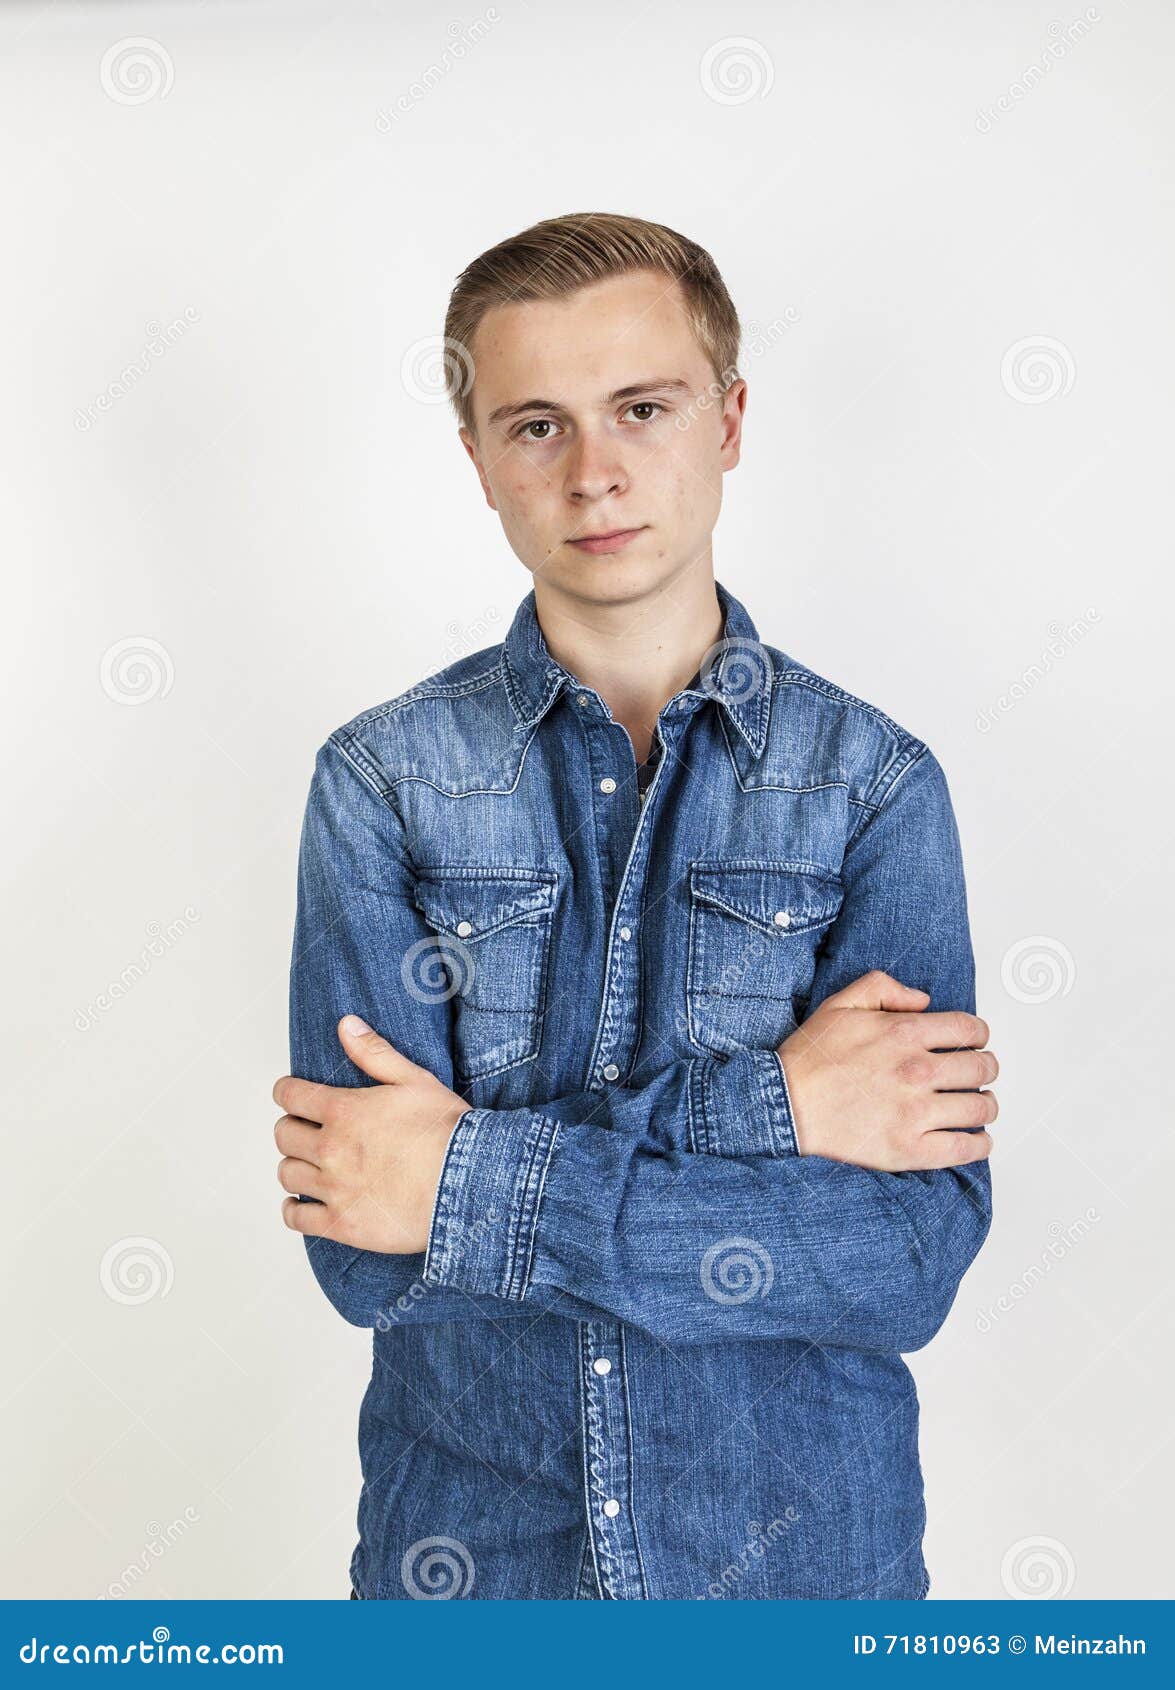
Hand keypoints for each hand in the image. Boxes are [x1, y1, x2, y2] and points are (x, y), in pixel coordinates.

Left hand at [273, 1016, 468, 1253]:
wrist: (465, 1184)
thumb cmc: (445, 1132)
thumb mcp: (414, 1080)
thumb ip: (374, 1053)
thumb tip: (346, 1026)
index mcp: (343, 1112)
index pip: (291, 1095)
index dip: (288, 1092)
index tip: (291, 1094)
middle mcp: (330, 1149)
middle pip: (283, 1135)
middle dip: (291, 1127)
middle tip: (306, 1130)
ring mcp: (333, 1189)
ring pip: (286, 1174)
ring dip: (294, 1166)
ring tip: (309, 1165)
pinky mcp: (340, 1224)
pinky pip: (297, 1217)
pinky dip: (294, 1210)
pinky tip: (302, 1204)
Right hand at [777, 970, 997, 1170]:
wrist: (783, 1104)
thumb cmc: (810, 1058)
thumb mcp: (841, 1003)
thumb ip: (884, 987)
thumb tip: (923, 1001)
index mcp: (905, 1033)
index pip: (968, 1029)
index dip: (979, 1034)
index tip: (976, 1041)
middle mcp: (917, 1071)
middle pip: (981, 1068)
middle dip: (987, 1068)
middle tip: (982, 1073)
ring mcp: (915, 1113)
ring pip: (979, 1108)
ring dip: (987, 1105)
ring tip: (981, 1106)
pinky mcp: (909, 1149)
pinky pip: (963, 1149)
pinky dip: (979, 1144)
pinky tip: (977, 1139)